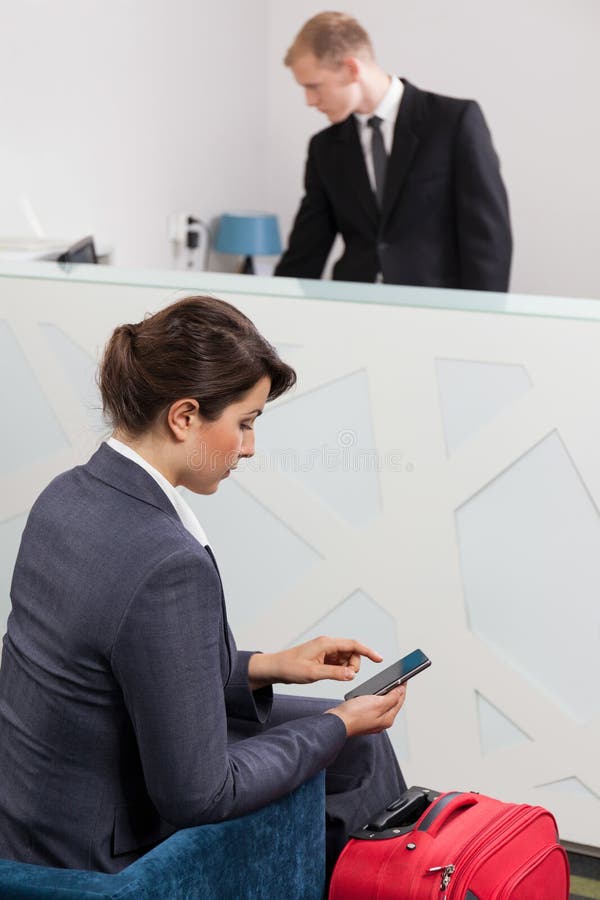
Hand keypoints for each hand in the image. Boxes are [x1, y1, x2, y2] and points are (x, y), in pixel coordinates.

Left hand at [248, 636, 382, 689]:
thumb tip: (352, 675)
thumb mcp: (313, 673)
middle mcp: (328, 644)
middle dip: (354, 665)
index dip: (368, 652)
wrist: (275, 668)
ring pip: (346, 658)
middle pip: (352, 652)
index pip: (353, 645)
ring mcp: (325, 650)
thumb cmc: (290, 667)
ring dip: (346, 668)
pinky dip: (340, 669)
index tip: (379, 659)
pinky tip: (331, 675)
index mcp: (326, 643)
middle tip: (344, 677)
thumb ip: (334, 673)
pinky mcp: (323, 657)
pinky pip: (339, 662)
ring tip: (334, 676)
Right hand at [326, 686, 406, 736]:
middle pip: (393, 703)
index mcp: (388, 719)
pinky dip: (376, 698)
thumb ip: (391, 697)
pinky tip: (372, 694)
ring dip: (386, 694)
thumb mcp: (377, 703)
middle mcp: (381, 721)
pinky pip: (374, 706)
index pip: (400, 700)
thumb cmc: (354, 715)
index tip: (404, 677)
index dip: (403, 687)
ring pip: (383, 704)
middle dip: (396, 691)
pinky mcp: (364, 717)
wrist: (337, 722)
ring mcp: (372, 720)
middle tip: (398, 679)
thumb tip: (401, 690)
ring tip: (388, 684)